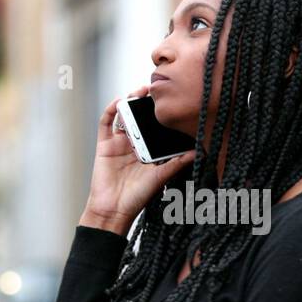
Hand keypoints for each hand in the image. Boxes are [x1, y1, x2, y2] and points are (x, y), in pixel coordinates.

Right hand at [80, 85, 195, 236]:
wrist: (113, 210)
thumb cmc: (137, 198)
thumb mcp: (161, 177)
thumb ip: (177, 163)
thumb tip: (198, 151)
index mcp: (148, 151)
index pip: (156, 127)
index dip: (161, 114)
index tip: (172, 101)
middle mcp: (134, 144)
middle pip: (140, 117)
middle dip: (147, 103)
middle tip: (157, 90)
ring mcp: (118, 143)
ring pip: (124, 116)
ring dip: (130, 101)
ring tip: (140, 91)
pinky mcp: (104, 145)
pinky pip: (106, 123)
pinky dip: (111, 110)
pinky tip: (120, 101)